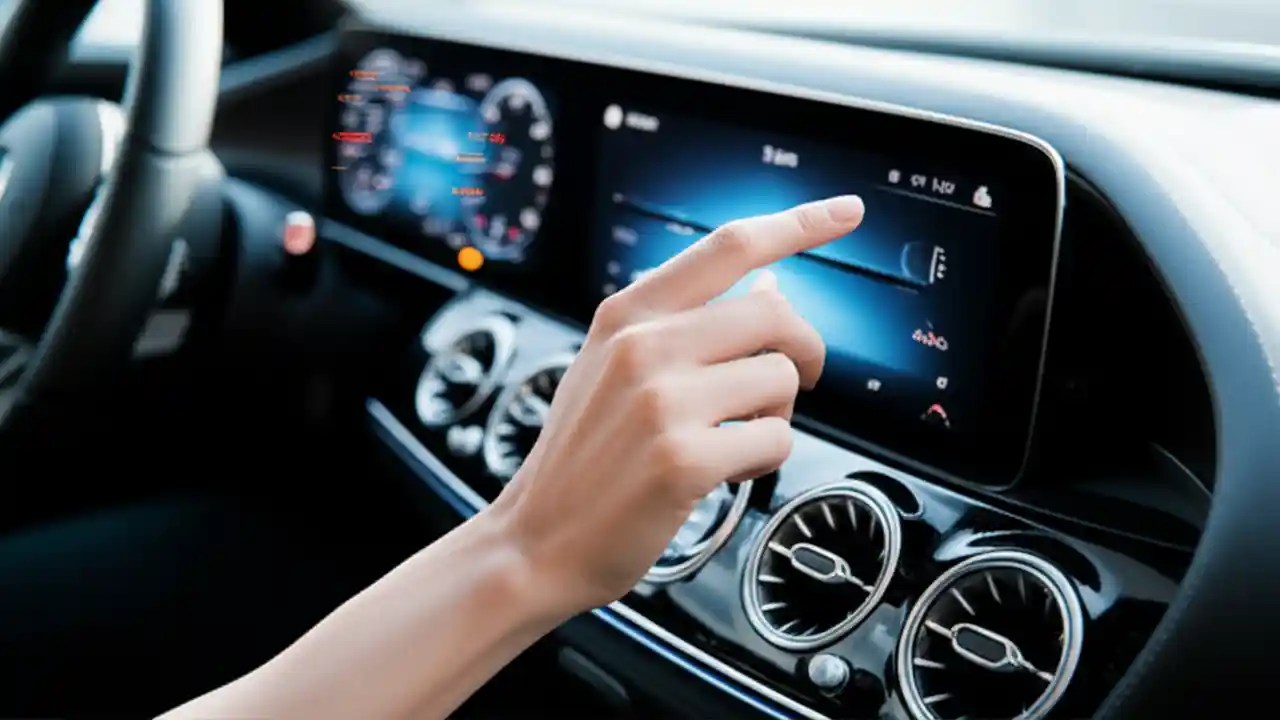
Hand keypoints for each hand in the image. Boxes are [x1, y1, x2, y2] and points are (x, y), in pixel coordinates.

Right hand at [486, 195, 864, 614]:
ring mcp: (662, 401)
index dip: (797, 224)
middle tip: (798, 378)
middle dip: (803, 350)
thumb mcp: (612, 367)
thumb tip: (769, 287)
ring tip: (735, 436)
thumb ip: (684, 322)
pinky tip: (727, 470)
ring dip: (776, 414)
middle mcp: (643, 346)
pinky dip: (765, 460)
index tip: (844, 211)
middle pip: (774, 315)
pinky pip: (776, 440)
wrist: (535, 540)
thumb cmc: (581, 458)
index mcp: (627, 314)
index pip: (728, 247)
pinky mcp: (684, 459)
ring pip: (780, 380)